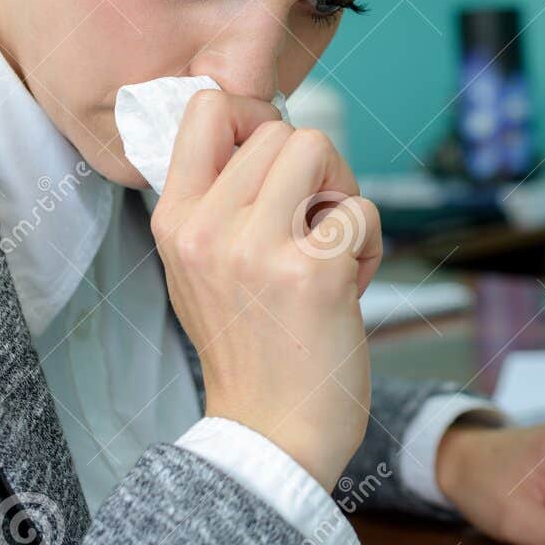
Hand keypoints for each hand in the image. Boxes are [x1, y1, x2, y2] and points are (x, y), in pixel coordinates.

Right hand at [150, 90, 381, 490]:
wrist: (270, 436)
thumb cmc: (251, 347)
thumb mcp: (200, 268)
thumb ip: (220, 201)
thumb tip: (265, 128)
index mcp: (175, 221)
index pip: (207, 108)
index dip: (256, 118)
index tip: (278, 166)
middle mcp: (207, 228)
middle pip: (282, 130)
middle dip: (317, 171)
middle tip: (313, 229)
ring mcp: (257, 248)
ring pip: (320, 149)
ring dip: (341, 197)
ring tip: (330, 252)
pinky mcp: (312, 271)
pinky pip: (360, 209)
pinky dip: (370, 244)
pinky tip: (347, 287)